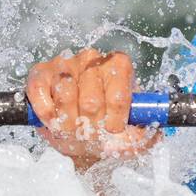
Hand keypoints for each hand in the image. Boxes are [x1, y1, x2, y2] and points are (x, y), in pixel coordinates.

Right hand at [25, 48, 161, 171]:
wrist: (79, 135)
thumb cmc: (108, 130)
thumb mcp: (134, 135)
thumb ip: (148, 133)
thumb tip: (155, 128)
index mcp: (119, 66)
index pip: (119, 94)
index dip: (115, 117)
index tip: (113, 130)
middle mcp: (92, 59)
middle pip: (91, 100)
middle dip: (90, 127)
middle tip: (89, 135)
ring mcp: (65, 64)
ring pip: (65, 95)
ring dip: (67, 123)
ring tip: (71, 130)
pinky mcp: (40, 73)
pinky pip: (40, 93)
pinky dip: (46, 113)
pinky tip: (52, 120)